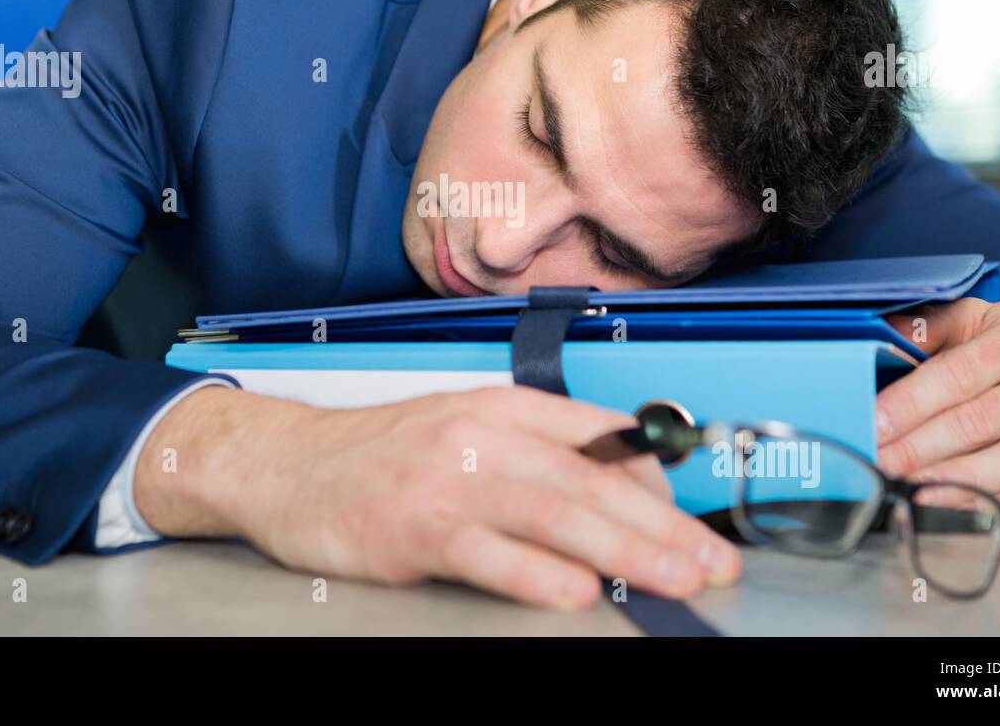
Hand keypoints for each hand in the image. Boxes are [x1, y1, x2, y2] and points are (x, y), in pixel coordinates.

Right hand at [135, 384, 741, 609]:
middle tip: (711, 560)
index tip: (691, 517)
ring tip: (676, 578)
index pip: (599, 434)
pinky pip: (488, 553)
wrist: (288, 464)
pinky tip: (578, 591)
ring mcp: (446, 480)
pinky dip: (537, 573)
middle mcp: (480, 435)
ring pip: (554, 511)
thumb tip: (617, 493)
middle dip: (662, 524)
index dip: (656, 477)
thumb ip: (535, 454)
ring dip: (625, 549)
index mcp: (500, 406)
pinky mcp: (413, 527)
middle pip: (589, 479)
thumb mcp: (465, 430)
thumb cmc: (383, 454)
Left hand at [880, 299, 999, 521]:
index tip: (874, 424)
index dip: (910, 403)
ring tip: (909, 486)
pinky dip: (993, 506)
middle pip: (978, 422)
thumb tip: (878, 336)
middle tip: (881, 462)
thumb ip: (930, 328)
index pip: (957, 375)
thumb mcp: (982, 320)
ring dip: (953, 480)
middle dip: (919, 447)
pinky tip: (955, 504)